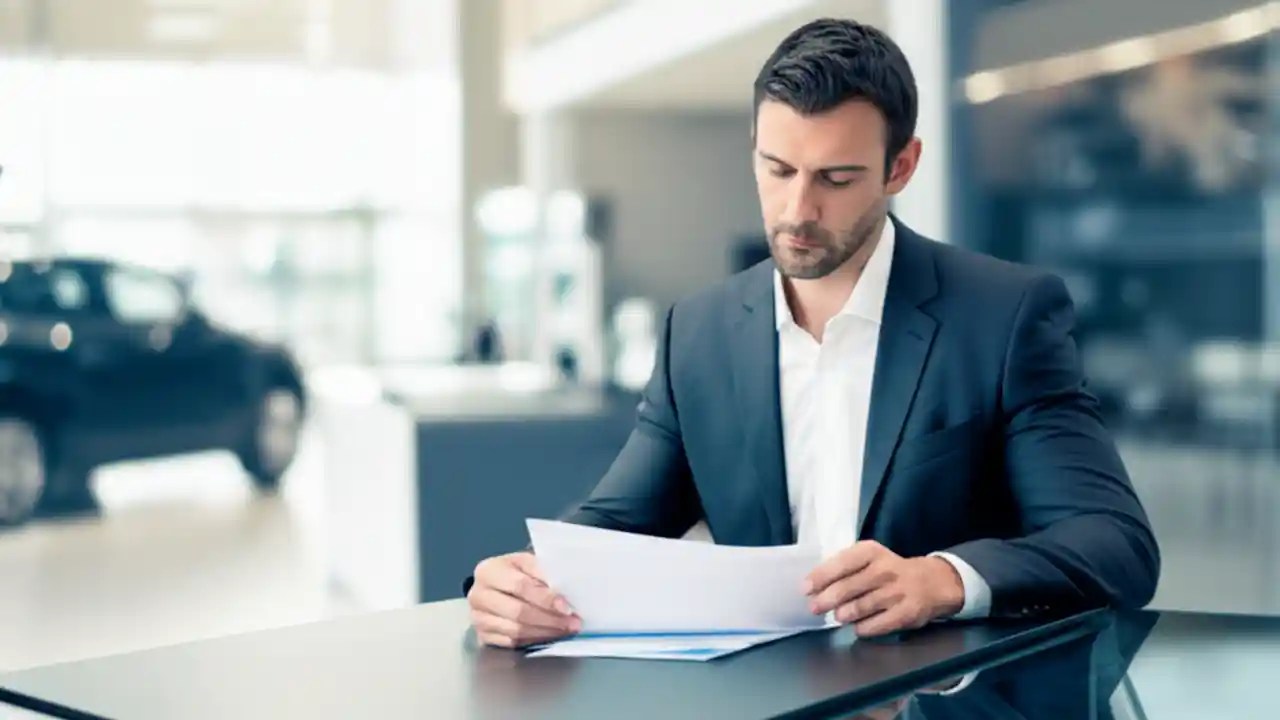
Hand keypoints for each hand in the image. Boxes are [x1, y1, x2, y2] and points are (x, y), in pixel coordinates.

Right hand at [468, 552, 580, 647]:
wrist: (496, 587)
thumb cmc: (516, 572)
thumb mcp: (527, 563)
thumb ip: (542, 572)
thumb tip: (565, 589)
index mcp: (488, 570)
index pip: (520, 586)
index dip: (545, 598)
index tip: (566, 606)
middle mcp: (478, 595)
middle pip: (518, 611)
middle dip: (549, 619)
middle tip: (572, 622)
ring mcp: (478, 618)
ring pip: (516, 630)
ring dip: (545, 631)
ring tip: (565, 629)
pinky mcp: (483, 636)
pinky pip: (512, 642)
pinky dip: (534, 640)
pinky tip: (550, 635)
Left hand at [803, 541, 963, 636]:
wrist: (932, 582)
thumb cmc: (889, 570)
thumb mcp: (869, 558)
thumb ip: (844, 568)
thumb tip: (814, 587)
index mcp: (871, 552)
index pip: (841, 563)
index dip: (821, 577)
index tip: (805, 589)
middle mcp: (884, 570)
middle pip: (848, 588)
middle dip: (826, 600)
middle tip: (815, 608)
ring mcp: (896, 592)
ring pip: (860, 607)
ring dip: (844, 614)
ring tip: (838, 616)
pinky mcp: (905, 613)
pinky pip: (876, 624)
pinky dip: (862, 628)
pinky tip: (857, 627)